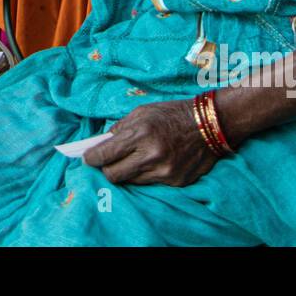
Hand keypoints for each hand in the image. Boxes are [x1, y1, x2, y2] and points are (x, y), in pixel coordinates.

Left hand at [83, 100, 217, 186]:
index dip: (91, 158)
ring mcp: (164, 171)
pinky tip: (152, 162)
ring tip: (132, 159)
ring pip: (130, 181)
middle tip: (106, 161)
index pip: (104, 155)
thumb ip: (119, 129)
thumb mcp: (141, 112)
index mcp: (140, 134)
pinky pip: (149, 183)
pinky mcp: (174, 181)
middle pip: (113, 175)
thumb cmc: (171, 114)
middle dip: (106, 169)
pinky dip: (145, 174)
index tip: (87, 158)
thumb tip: (101, 144)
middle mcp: (151, 155)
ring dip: (126, 172)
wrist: (209, 124)